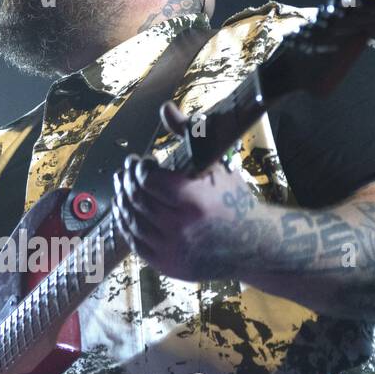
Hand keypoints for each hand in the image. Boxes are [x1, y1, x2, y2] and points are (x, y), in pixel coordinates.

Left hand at [110, 101, 260, 282]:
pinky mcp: (166, 265)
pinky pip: (134, 242)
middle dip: (126, 181)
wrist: (252, 244)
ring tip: (123, 186)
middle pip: (135, 199)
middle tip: (125, 170)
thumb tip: (164, 108)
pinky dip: (125, 224)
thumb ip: (189, 136)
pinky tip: (126, 210)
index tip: (140, 160)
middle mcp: (180, 227)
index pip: (146, 179)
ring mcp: (171, 250)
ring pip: (130, 221)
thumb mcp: (215, 165)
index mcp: (193, 200)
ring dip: (122, 200)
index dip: (137, 167)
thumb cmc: (233, 200)